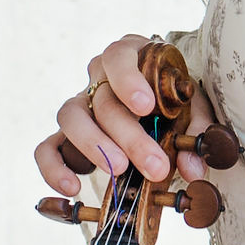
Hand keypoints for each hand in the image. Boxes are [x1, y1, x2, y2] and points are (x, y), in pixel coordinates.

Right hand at [34, 32, 216, 205]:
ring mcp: (80, 104)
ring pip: (71, 115)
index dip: (128, 80)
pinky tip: (72, 188)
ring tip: (118, 170)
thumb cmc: (175, 102)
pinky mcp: (66, 134)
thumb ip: (196, 133)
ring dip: (94, 146)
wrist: (161, 108)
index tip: (146, 107)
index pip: (118, 56)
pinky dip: (54, 168)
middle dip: (129, 136)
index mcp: (131, 57)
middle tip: (154, 165)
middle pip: (103, 99)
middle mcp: (99, 76)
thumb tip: (192, 168)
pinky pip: (48, 147)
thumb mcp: (192, 108)